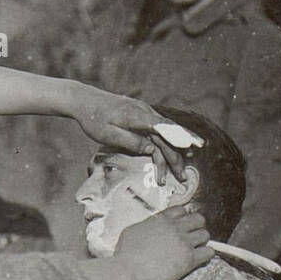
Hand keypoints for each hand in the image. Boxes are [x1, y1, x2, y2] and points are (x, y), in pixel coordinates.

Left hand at [71, 84, 186, 180]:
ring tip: (179, 172)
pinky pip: (158, 132)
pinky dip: (166, 145)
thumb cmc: (94, 119)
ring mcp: (145, 114)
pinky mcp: (142, 117)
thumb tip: (151, 150)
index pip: (166, 129)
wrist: (85, 101)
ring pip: (165, 135)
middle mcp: (147, 113)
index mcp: (139, 117)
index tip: (194, 147)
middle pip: (167, 137)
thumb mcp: (109, 134)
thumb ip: (131, 142)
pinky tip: (172, 155)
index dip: (182, 138)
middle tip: (182, 178)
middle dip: (177, 158)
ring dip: (172, 154)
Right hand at [111, 206, 210, 279]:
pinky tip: (200, 260)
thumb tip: (150, 228)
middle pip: (198, 219)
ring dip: (202, 241)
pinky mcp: (189, 259)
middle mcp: (175, 228)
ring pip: (205, 235)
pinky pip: (208, 252)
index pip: (181, 210)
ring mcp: (183, 242)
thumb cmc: (124, 255)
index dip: (183, 218)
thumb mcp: (132, 231)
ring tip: (196, 249)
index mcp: (161, 220)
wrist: (128, 271)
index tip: (181, 226)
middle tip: (192, 237)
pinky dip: (207, 255)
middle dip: (197, 227)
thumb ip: (146, 226)